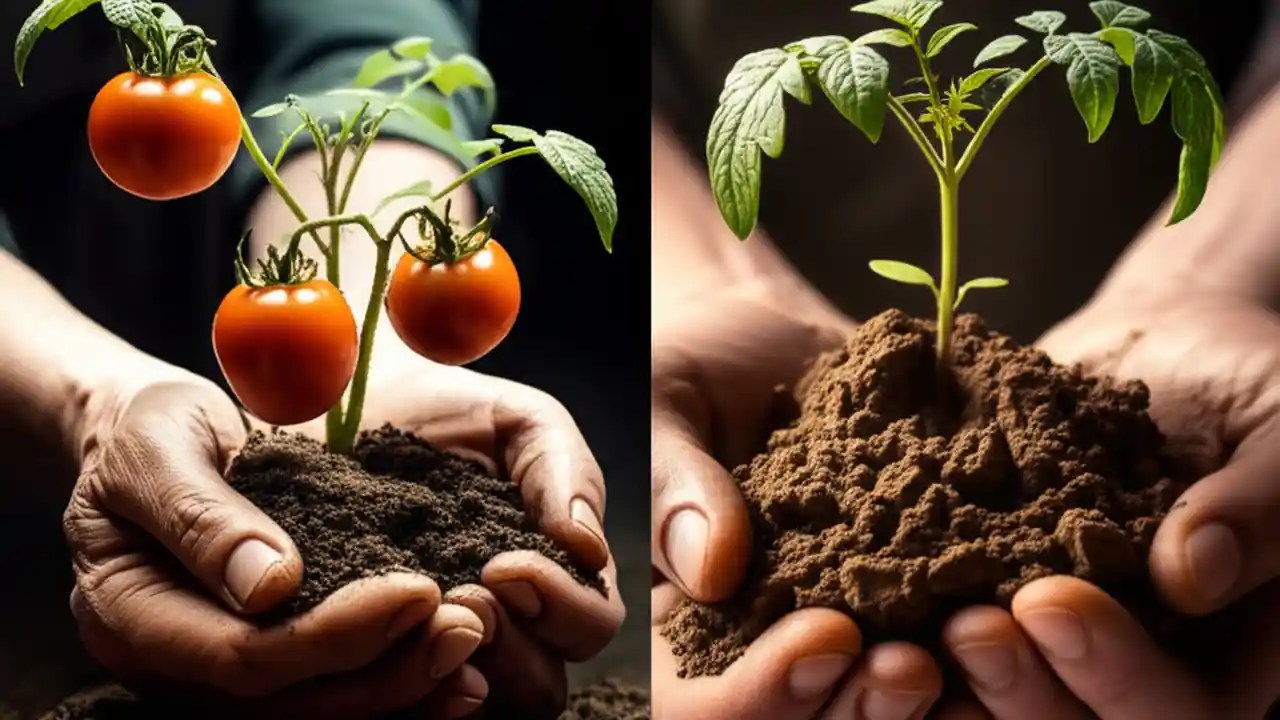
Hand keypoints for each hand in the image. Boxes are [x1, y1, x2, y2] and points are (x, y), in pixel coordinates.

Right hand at [65, 374, 488, 717]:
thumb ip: (201, 515)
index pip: (244, 656)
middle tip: (468, 626)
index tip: (417, 591)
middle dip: (387, 670)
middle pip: (291, 701)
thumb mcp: (158, 446)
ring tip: (474, 646)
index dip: (334, 636)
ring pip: (320, 707)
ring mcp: (222, 671)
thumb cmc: (149, 431)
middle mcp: (177, 665)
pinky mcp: (269, 659)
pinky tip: (460, 667)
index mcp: (132, 618)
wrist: (150, 436)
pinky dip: (397, 679)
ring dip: (404, 685)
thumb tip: (270, 585)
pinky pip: (335, 687)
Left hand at [363, 363, 625, 718]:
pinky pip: (400, 706)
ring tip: (420, 611)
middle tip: (461, 592)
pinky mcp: (374, 663)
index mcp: (555, 575)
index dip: (563, 607)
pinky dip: (394, 689)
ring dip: (453, 670)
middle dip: (510, 646)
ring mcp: (440, 652)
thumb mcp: (519, 422)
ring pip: (476, 704)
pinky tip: (373, 642)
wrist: (345, 406)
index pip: (589, 626)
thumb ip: (567, 473)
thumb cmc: (447, 414)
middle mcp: (509, 628)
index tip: (506, 566)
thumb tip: (589, 548)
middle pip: (541, 686)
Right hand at [653, 281, 955, 718]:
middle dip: (863, 708)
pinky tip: (1034, 602)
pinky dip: (997, 638)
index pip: (705, 703)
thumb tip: (713, 570)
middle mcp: (769, 643)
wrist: (779, 342)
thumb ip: (677, 483)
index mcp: (693, 623)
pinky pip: (953, 641)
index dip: (763, 693)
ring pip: (884, 700)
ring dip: (935, 694)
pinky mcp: (919, 592)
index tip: (825, 635)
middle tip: (913, 666)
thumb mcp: (664, 405)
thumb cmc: (696, 370)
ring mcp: (849, 623)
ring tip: (983, 635)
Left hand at [930, 288, 1279, 717]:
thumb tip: (1189, 576)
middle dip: (1020, 690)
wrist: (1166, 351)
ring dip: (952, 683)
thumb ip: (1262, 508)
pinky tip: (854, 603)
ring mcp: (1059, 645)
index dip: (1116, 674)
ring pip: (1000, 703)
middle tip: (966, 627)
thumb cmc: (1253, 388)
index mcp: (1224, 661)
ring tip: (901, 635)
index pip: (1180, 712)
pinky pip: (945, 637)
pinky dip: (903, 629)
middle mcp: (1137, 670)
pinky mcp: (991, 600)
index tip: (1050, 601)